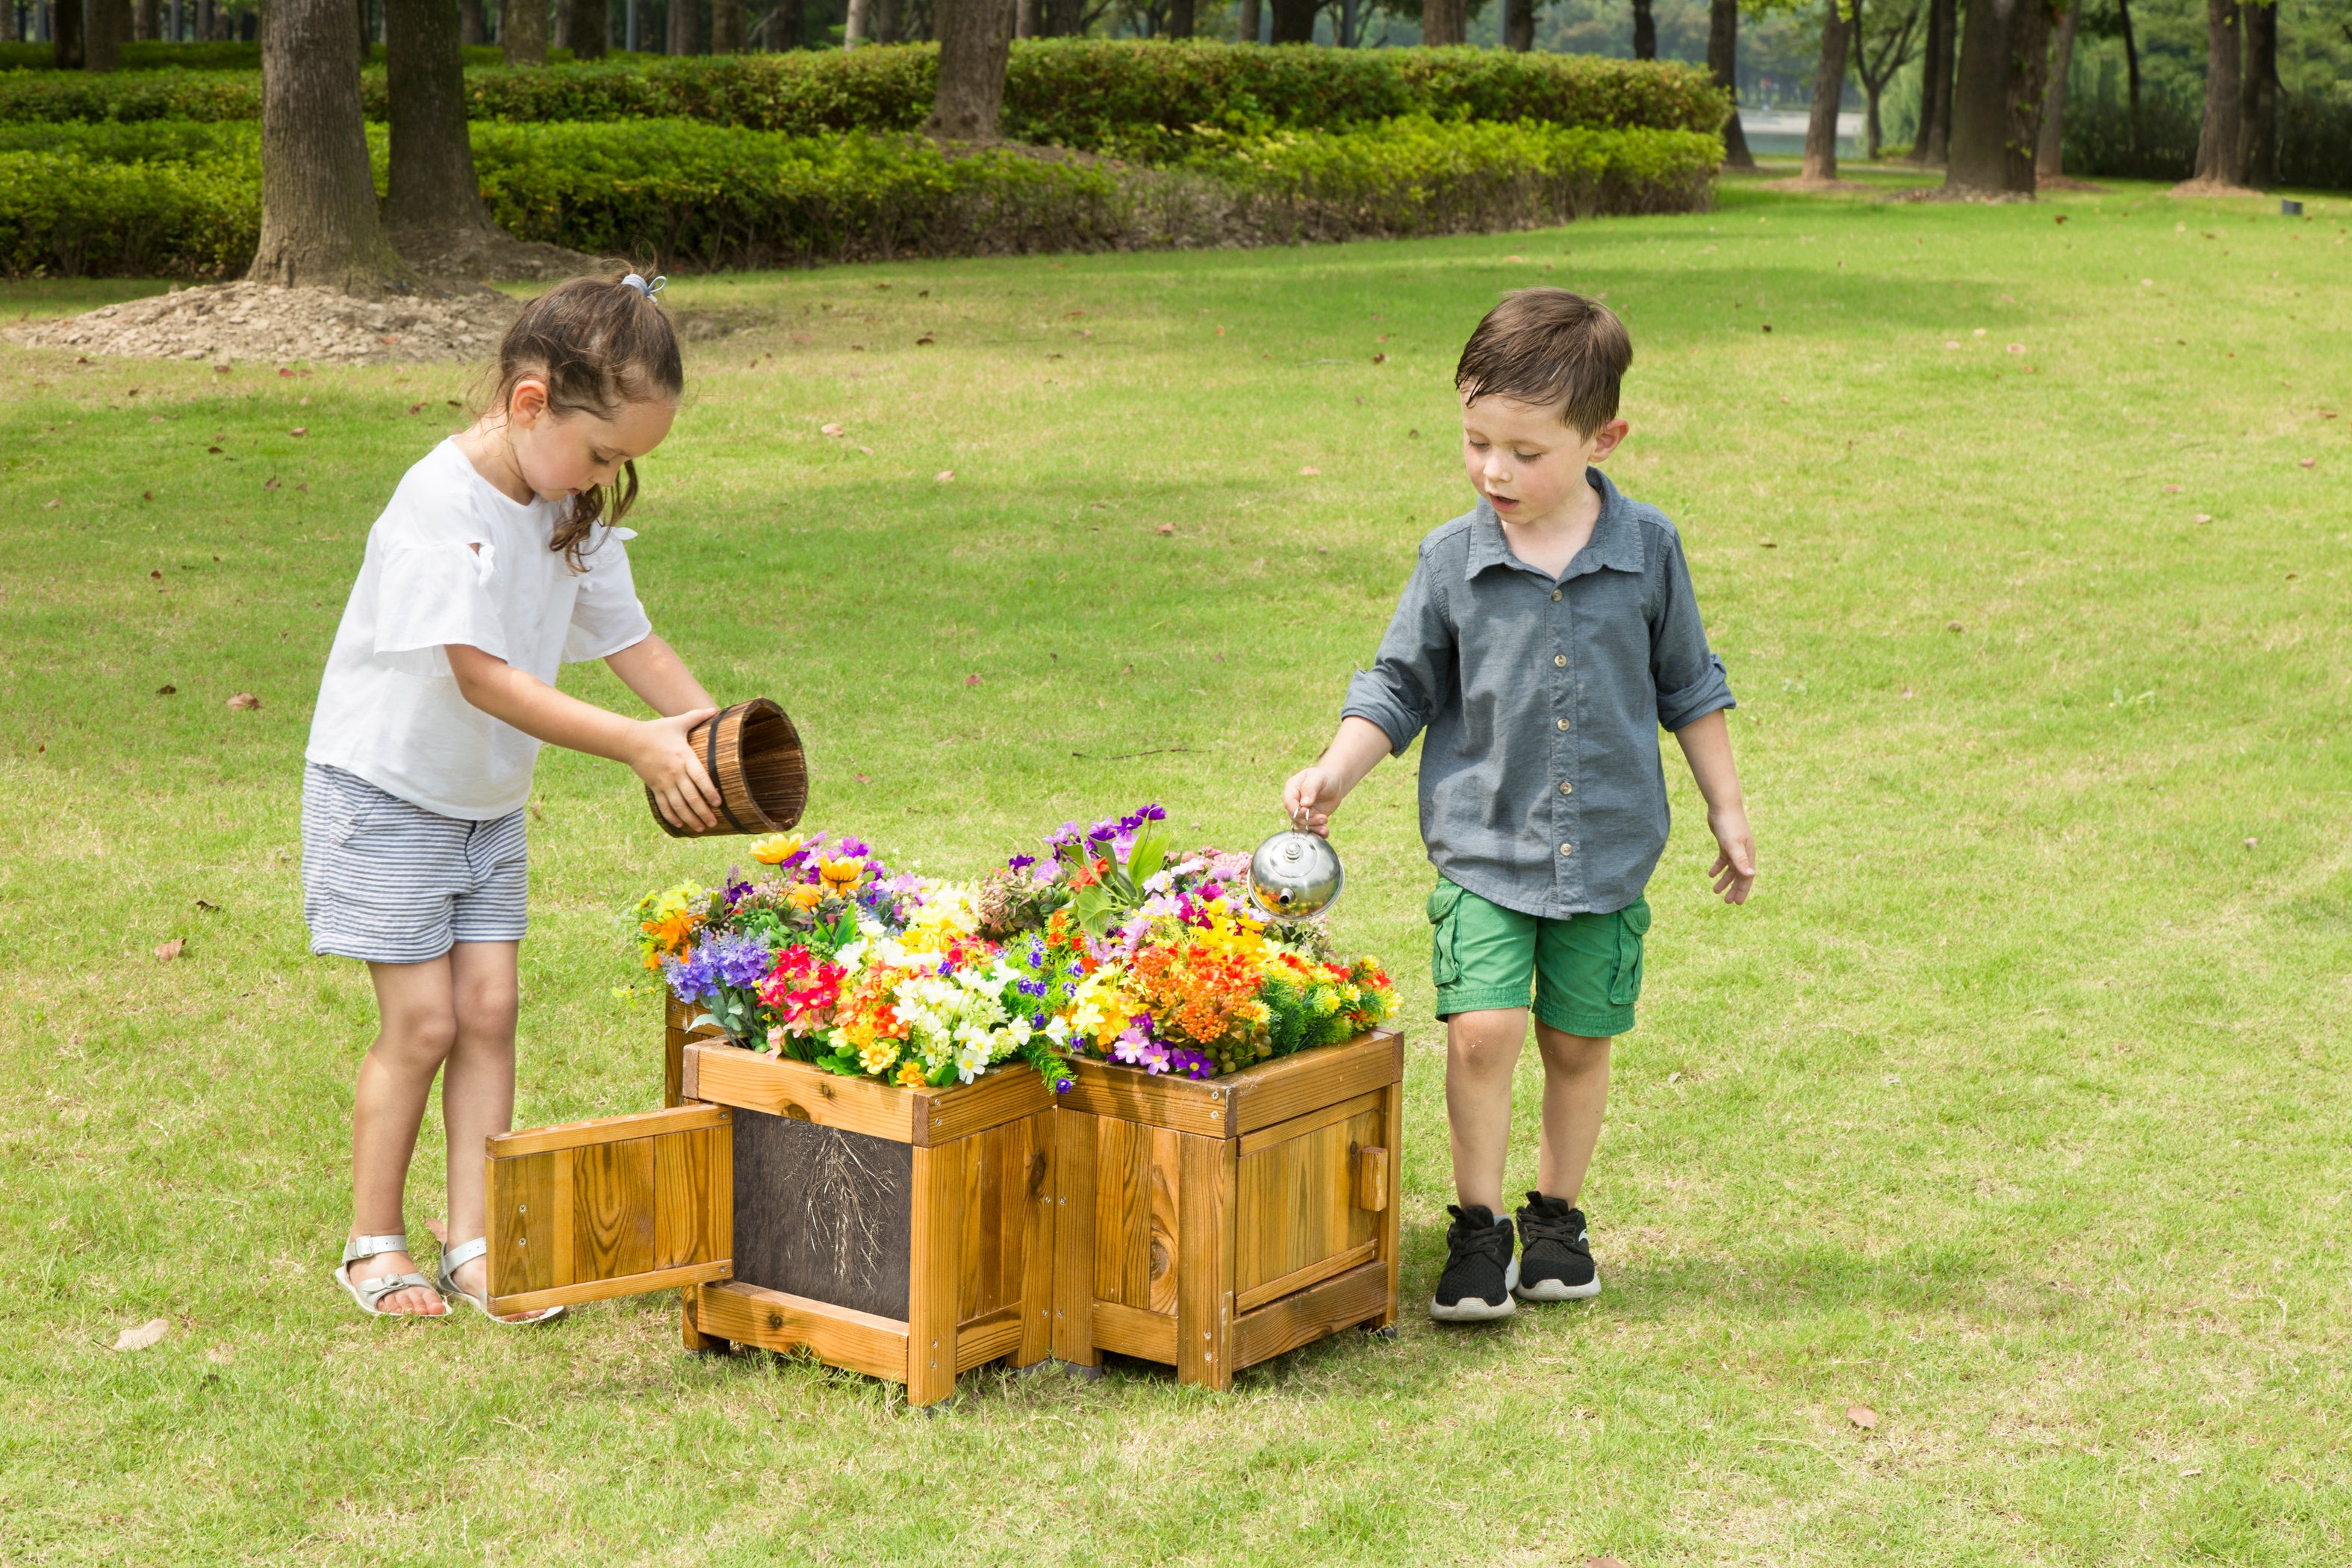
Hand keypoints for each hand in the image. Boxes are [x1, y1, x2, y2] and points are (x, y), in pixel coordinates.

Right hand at [633, 708, 721, 831]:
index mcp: (684, 757)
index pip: (700, 778)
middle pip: (692, 797)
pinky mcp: (655, 787)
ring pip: (679, 805)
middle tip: (714, 822)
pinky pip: (664, 805)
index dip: (710, 791)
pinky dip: (673, 817)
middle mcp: (675, 773)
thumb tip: (715, 709)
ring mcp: (664, 782)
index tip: (718, 803)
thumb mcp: (678, 722)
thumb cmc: (658, 731)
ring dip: (691, 818)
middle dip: (704, 812)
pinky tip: (681, 825)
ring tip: (702, 828)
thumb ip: (697, 716)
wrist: (631, 740)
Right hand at [1280, 765, 1347, 836]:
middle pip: (1295, 816)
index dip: (1297, 810)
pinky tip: (1324, 833)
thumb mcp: (1318, 778)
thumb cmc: (1324, 777)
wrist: (1334, 784)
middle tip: (1324, 818)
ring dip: (1314, 828)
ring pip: (1302, 825)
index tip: (1309, 811)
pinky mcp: (1309, 819)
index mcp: (1291, 789)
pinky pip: (1310, 829)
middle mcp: (1294, 802)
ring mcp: (1301, 812)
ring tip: (1325, 829)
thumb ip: (1310, 788)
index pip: (1288, 803)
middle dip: (1308, 820)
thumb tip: (1304, 803)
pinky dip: (1317, 833)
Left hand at [1706, 803, 1755, 904]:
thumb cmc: (1730, 825)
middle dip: (1734, 889)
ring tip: (1715, 891)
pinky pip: (1724, 859)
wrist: (1723, 805)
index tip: (1737, 904)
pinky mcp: (1726, 842)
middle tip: (1727, 902)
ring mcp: (1735, 847)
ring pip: (1731, 868)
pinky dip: (1718, 867)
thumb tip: (1751, 875)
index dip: (1742, 891)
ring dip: (1724, 880)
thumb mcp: (1733, 845)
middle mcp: (1744, 853)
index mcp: (1748, 855)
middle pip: (1740, 875)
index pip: (1747, 877)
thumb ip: (1740, 861)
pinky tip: (1711, 874)